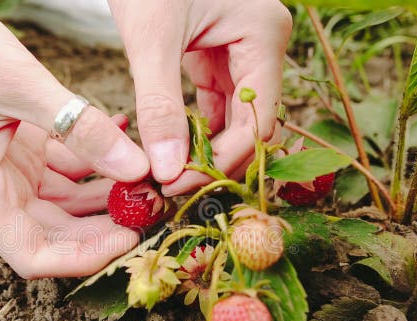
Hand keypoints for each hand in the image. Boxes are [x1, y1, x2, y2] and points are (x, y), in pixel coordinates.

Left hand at [108, 0, 291, 193]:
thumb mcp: (152, 40)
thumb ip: (160, 106)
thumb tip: (166, 170)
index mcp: (264, 36)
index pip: (259, 121)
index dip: (222, 160)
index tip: (179, 185)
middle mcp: (263, 44)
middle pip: (252, 123)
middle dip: (214, 158)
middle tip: (173, 187)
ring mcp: (243, 48)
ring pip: (234, 115)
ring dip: (204, 146)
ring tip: (170, 173)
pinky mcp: (219, 51)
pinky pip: (217, 99)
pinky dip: (196, 125)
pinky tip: (172, 147)